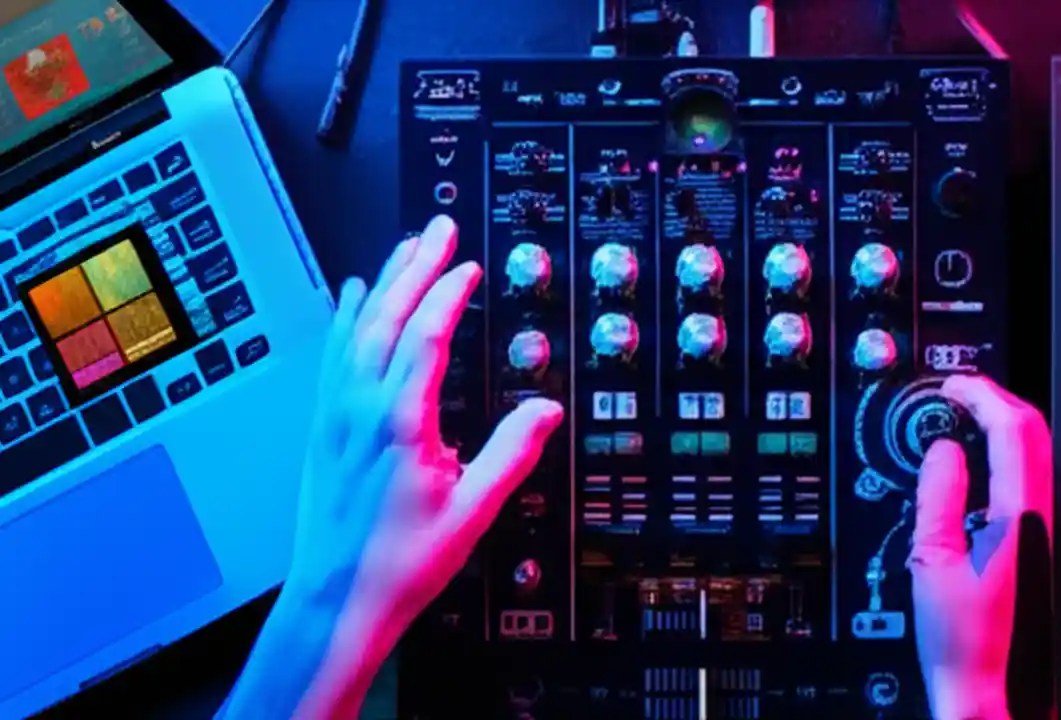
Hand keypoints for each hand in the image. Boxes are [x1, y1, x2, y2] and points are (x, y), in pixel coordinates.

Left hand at [292, 215, 561, 654]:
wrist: (336, 599)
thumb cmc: (400, 563)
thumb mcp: (472, 511)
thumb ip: (511, 454)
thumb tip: (546, 411)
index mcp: (400, 422)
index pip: (426, 335)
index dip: (448, 293)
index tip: (467, 265)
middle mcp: (360, 407)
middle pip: (387, 315)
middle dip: (415, 265)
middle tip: (437, 228)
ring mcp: (336, 413)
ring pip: (356, 327)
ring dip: (382, 281)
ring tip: (403, 247)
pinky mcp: (323, 426)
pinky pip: (333, 353)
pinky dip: (345, 316)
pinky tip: (350, 297)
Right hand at [910, 375, 1052, 719]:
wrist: (990, 690)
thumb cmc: (963, 644)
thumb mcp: (930, 562)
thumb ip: (937, 498)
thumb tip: (942, 452)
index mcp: (1018, 517)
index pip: (1012, 431)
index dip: (982, 395)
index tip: (954, 384)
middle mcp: (1040, 520)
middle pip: (1033, 435)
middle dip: (995, 400)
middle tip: (957, 392)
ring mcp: (1043, 532)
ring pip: (1035, 456)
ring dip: (1001, 425)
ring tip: (962, 418)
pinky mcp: (1036, 545)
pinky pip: (1027, 480)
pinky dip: (1003, 455)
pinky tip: (976, 462)